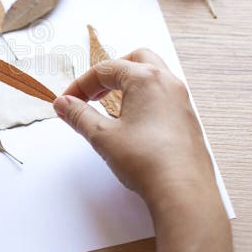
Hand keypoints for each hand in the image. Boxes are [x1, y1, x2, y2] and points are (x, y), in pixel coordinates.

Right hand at [53, 48, 217, 208]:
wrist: (182, 191)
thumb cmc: (149, 161)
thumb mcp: (102, 136)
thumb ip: (79, 115)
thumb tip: (64, 104)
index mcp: (146, 79)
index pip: (106, 69)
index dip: (81, 84)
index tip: (68, 101)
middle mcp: (168, 83)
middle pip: (135, 60)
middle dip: (110, 73)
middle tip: (93, 93)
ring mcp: (182, 101)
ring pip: (153, 77)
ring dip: (129, 85)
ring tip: (111, 108)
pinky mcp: (187, 120)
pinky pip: (163, 97)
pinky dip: (145, 99)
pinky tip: (133, 124)